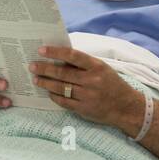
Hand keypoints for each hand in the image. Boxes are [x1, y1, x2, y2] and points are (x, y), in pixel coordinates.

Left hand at [29, 46, 143, 134]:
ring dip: (45, 83)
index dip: (55, 52)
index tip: (41, 50)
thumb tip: (59, 58)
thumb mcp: (102, 69)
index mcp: (96, 67)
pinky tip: (48, 92)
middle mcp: (91, 81)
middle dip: (44, 69)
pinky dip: (54, 96)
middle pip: (62, 73)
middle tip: (32, 66)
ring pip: (60, 88)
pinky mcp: (83, 109)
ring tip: (36, 79)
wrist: (126, 107)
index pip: (73, 56)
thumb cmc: (112, 84)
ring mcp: (87, 96)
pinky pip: (63, 102)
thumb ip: (83, 64)